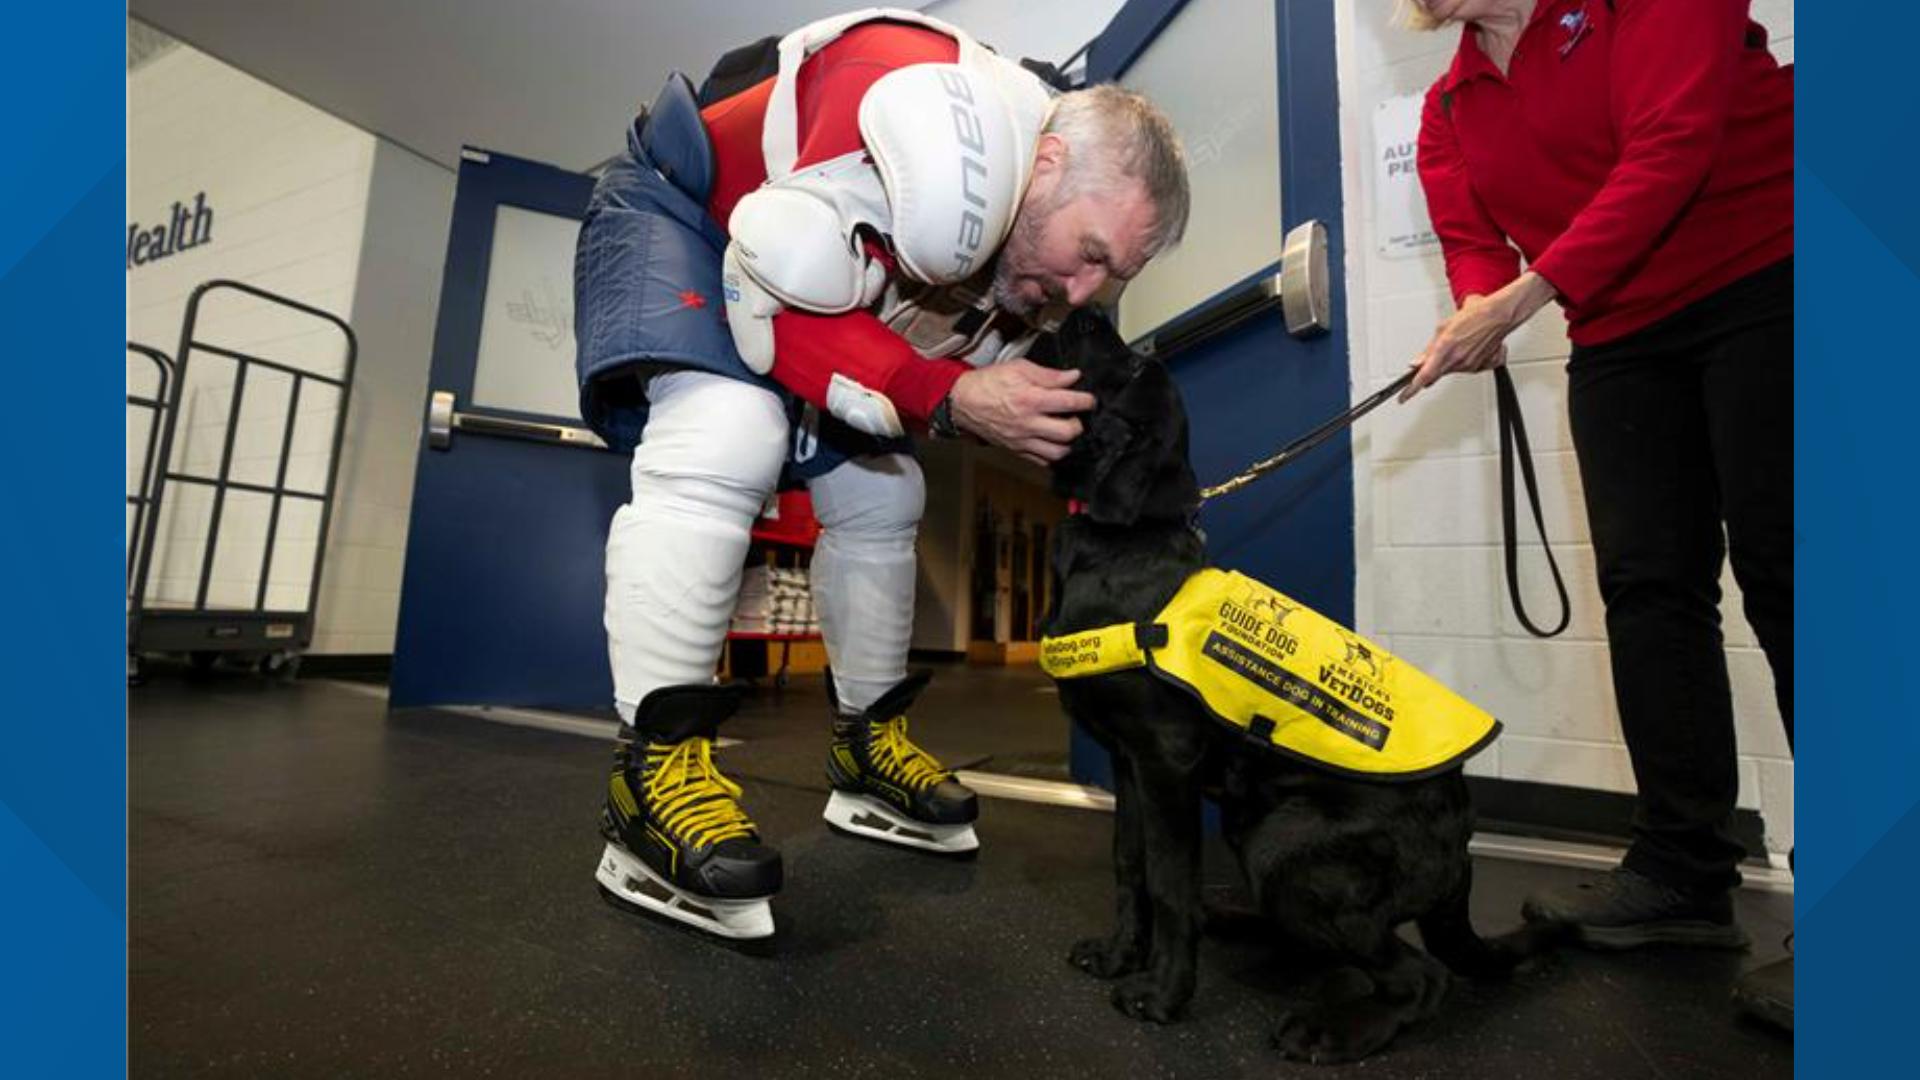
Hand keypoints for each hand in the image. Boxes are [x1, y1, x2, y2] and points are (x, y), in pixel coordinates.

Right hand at [947, 359, 1096, 465]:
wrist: (963, 401)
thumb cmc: (988, 383)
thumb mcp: (1019, 368)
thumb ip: (1048, 375)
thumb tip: (1072, 377)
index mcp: (1031, 399)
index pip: (1069, 402)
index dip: (1086, 400)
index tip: (1089, 399)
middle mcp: (1028, 423)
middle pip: (1068, 432)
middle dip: (1079, 423)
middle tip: (1076, 416)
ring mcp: (1022, 439)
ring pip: (1057, 452)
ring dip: (1068, 443)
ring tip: (1065, 431)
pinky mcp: (1016, 449)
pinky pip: (1041, 461)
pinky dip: (1051, 454)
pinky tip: (1052, 442)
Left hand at [1401, 272, 1555, 402]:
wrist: (1499, 315)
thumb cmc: (1474, 315)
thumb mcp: (1443, 328)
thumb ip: (1428, 349)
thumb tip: (1416, 363)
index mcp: (1446, 348)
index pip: (1424, 375)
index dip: (1412, 389)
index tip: (1404, 397)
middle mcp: (1458, 360)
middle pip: (1438, 372)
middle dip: (1434, 366)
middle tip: (1440, 353)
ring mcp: (1470, 365)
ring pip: (1452, 369)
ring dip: (1451, 361)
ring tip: (1461, 342)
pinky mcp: (1482, 366)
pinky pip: (1468, 368)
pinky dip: (1467, 360)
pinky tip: (1472, 347)